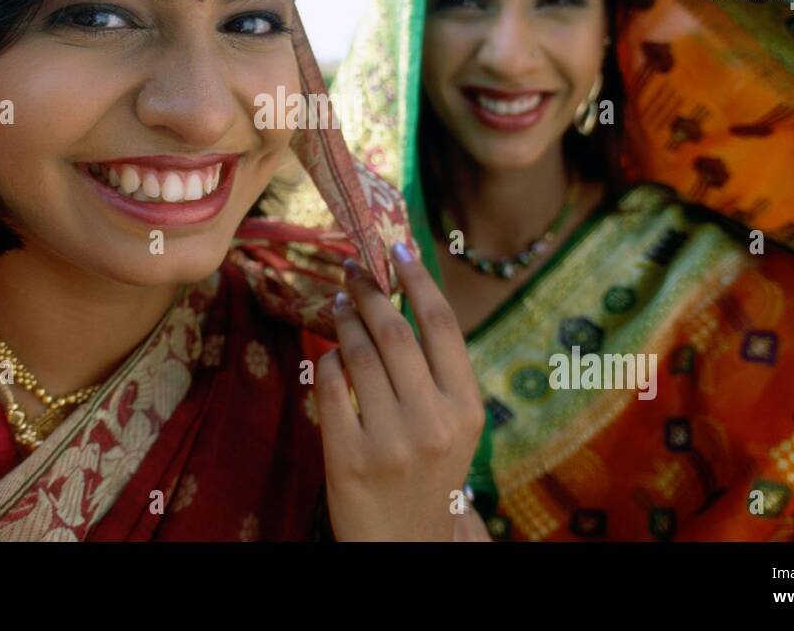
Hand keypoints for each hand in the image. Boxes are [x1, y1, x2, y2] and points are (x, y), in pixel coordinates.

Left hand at [316, 241, 483, 540]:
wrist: (405, 544)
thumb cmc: (428, 472)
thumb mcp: (453, 425)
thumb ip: (436, 371)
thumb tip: (404, 294)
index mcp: (466, 408)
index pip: (440, 324)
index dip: (417, 278)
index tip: (396, 247)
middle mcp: (432, 421)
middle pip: (394, 330)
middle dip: (369, 290)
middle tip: (352, 268)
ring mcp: (389, 441)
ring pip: (357, 353)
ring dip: (344, 318)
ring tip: (338, 303)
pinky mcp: (348, 458)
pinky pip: (329, 386)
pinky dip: (327, 361)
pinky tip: (330, 354)